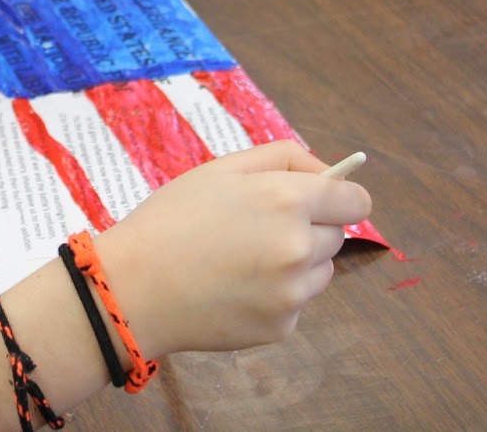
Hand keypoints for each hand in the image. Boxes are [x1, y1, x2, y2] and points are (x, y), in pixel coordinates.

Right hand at [99, 140, 371, 357]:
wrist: (131, 288)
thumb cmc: (170, 220)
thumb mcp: (219, 170)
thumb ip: (280, 159)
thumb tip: (327, 173)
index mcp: (286, 199)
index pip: (355, 201)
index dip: (341, 198)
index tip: (324, 202)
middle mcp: (298, 247)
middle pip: (336, 236)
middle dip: (309, 229)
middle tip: (258, 230)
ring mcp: (292, 292)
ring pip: (320, 272)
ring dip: (296, 265)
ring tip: (242, 261)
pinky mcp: (281, 327)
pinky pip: (294, 304)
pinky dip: (273, 297)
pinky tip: (232, 289)